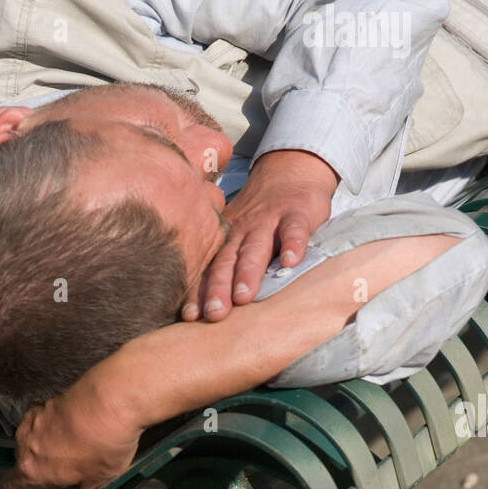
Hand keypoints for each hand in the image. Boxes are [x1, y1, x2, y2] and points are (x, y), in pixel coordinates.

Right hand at [0, 373, 142, 488]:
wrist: (116, 394)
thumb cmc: (105, 443)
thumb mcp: (99, 485)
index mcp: (33, 469)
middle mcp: (26, 443)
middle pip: (23, 465)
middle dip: (38, 475)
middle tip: (62, 480)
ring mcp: (35, 419)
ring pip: (32, 442)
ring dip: (46, 451)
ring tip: (74, 454)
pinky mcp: (47, 401)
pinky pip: (43, 422)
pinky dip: (54, 430)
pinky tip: (78, 431)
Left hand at [194, 149, 338, 322]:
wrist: (289, 171)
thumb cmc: (258, 217)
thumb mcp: (235, 236)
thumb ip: (221, 265)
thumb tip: (201, 309)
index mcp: (224, 241)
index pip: (208, 270)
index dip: (198, 293)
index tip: (190, 317)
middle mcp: (241, 232)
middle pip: (226, 262)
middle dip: (218, 289)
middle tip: (214, 313)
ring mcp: (268, 221)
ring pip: (255, 248)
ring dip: (247, 272)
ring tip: (243, 297)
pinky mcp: (297, 213)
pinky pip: (294, 229)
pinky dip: (292, 244)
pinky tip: (290, 262)